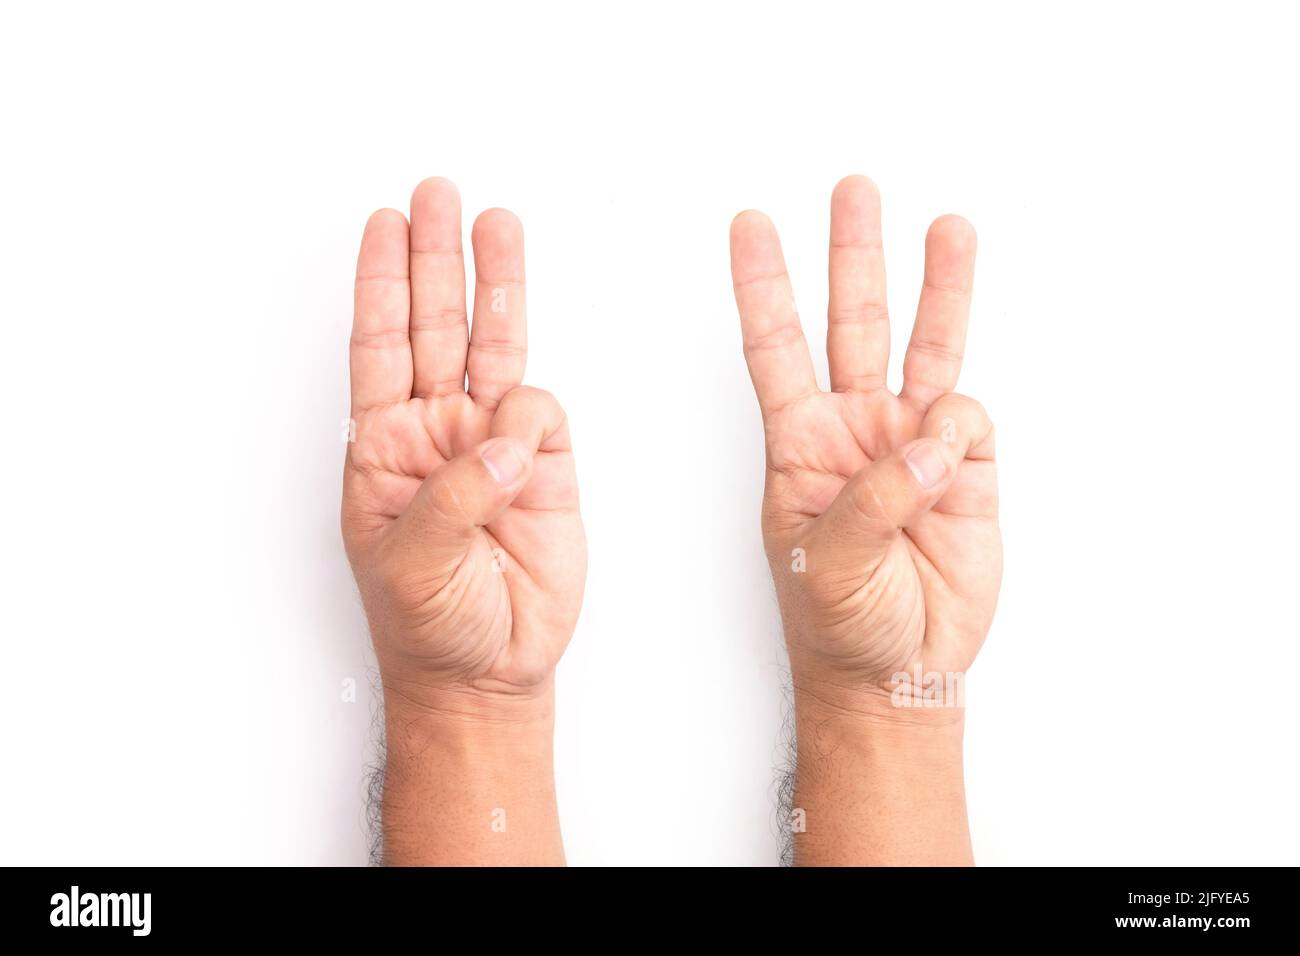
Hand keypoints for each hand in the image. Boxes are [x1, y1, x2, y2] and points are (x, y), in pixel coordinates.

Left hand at [342, 178, 585, 710]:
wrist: (490, 673)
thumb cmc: (430, 625)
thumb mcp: (412, 562)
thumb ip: (455, 494)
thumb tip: (503, 438)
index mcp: (385, 447)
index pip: (380, 348)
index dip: (382, 284)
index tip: (383, 226)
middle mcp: (439, 433)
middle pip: (435, 327)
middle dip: (436, 260)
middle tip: (437, 196)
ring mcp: (494, 445)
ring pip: (494, 347)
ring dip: (496, 286)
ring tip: (497, 225)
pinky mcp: (548, 466)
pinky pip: (543, 412)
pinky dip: (534, 412)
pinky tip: (521, 439)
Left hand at [730, 176, 1000, 711]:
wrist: (899, 670)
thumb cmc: (839, 623)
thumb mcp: (822, 567)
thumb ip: (870, 500)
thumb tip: (928, 439)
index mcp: (799, 444)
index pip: (775, 347)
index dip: (763, 285)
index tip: (749, 225)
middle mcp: (854, 428)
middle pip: (851, 322)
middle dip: (851, 256)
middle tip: (852, 189)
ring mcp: (911, 443)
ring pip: (923, 345)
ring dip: (935, 285)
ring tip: (946, 226)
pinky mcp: (967, 466)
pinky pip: (968, 419)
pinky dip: (962, 428)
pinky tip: (951, 459)